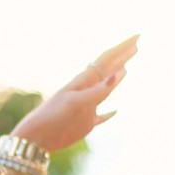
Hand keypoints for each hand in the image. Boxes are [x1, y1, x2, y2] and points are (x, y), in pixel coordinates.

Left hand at [11, 34, 138, 152]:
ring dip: (117, 78)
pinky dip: (109, 113)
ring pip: (106, 89)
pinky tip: (115, 111)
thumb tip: (123, 71)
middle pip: (108, 69)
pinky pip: (102, 116)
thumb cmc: (53, 116)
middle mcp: (87, 91)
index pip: (107, 59)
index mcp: (84, 81)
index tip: (137, 36)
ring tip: (127, 67)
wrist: (36, 138)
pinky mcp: (85, 123)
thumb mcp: (76, 101)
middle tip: (137, 44)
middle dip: (122, 56)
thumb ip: (99, 89)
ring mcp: (87, 106)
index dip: (122, 48)